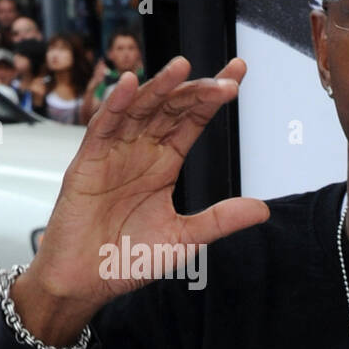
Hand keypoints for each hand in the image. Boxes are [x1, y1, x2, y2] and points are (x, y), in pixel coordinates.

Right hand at [14, 56, 268, 339]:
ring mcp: (113, 153)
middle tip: (226, 76)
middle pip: (170, 108)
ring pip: (138, 109)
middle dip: (196, 89)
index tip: (237, 76)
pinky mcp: (87, 162)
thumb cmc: (126, 258)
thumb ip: (221, 220)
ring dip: (159, 87)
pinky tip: (130, 84)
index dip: (212, 98)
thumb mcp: (185, 239)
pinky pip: (102, 127)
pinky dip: (114, 104)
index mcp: (164, 164)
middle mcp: (141, 151)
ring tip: (181, 67)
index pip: (192, 120)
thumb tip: (264, 210)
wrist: (84, 281)